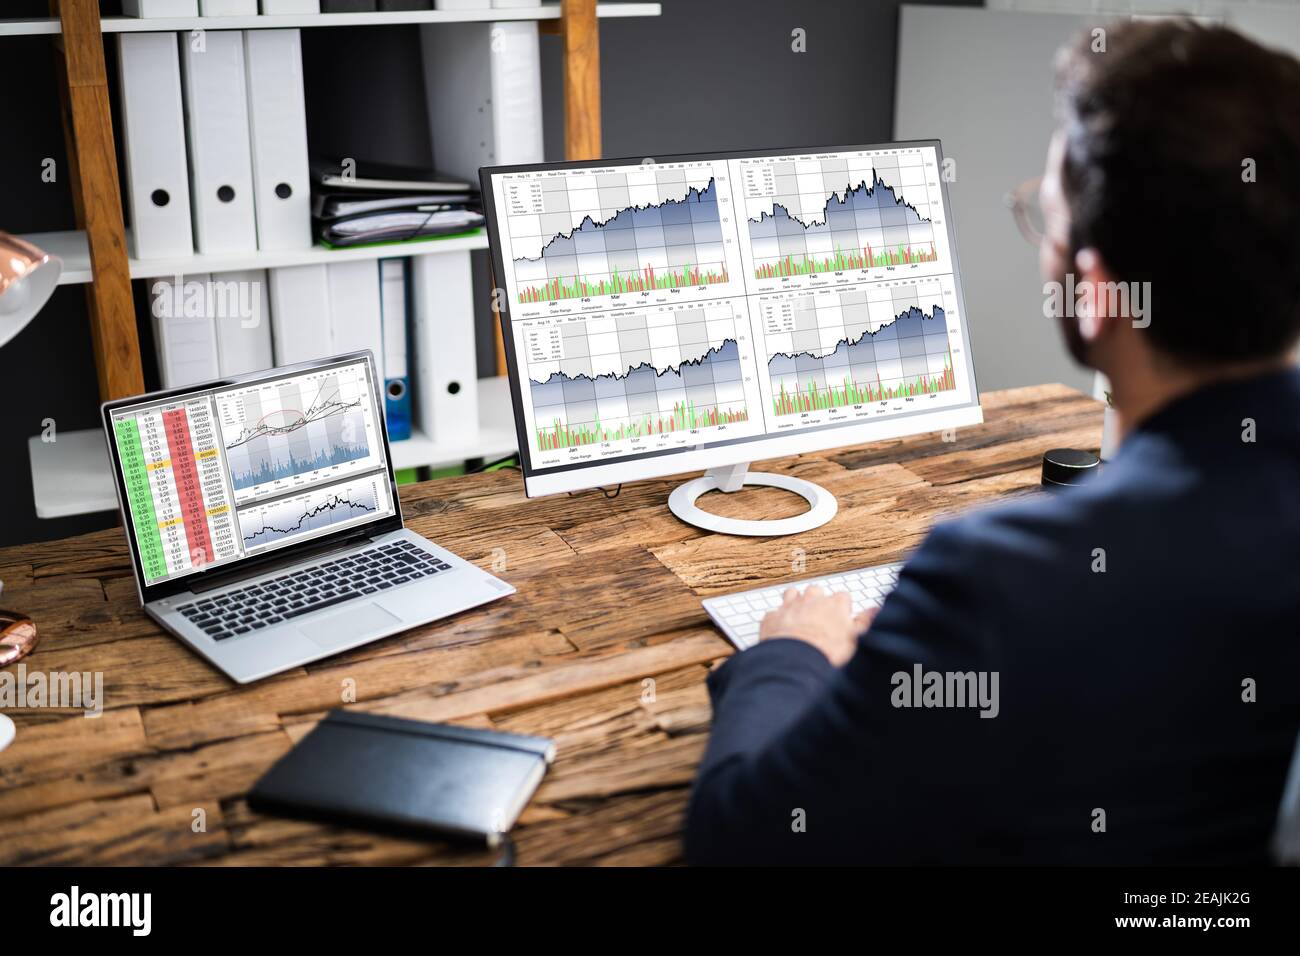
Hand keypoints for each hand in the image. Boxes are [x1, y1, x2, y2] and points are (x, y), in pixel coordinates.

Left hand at [758, 585, 875, 666]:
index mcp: (835, 604)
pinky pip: (774, 613)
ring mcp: (789, 606)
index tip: (842, 619)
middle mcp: (812, 600)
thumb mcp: (856, 639)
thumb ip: (865, 622)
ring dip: (795, 603)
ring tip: (799, 619)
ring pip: (792, 594)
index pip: (843, 597)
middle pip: (816, 592)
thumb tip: (875, 610)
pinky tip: (780, 631)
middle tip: (820, 620)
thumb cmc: (828, 653)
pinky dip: (777, 620)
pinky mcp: (772, 618)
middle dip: (818, 602)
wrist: (796, 662)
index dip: (842, 609)